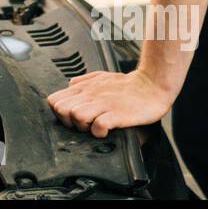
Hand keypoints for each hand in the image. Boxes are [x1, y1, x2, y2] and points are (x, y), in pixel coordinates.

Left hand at [47, 70, 175, 137]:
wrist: (152, 85)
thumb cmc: (127, 84)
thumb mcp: (101, 76)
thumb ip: (83, 81)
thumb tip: (70, 84)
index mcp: (85, 88)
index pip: (54, 100)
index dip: (59, 112)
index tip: (70, 118)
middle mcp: (91, 95)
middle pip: (61, 109)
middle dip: (68, 121)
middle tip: (81, 124)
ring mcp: (104, 104)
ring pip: (76, 116)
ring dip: (83, 127)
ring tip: (94, 127)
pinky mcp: (117, 114)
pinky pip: (98, 126)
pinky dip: (100, 132)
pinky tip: (106, 130)